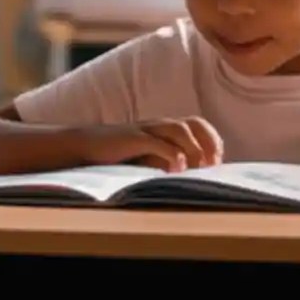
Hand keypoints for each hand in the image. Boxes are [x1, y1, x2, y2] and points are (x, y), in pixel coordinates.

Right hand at [83, 117, 223, 171]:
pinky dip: (171, 153)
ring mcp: (144, 130)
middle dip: (209, 142)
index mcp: (163, 129)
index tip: (217, 162)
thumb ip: (165, 161)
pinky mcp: (131, 138)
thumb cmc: (114, 156)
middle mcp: (157, 126)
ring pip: (179, 129)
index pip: (197, 125)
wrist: (82, 147)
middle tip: (213, 164)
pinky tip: (177, 168)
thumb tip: (189, 175)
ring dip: (194, 148)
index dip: (212, 140)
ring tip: (200, 167)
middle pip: (194, 123)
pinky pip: (156, 141)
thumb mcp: (145, 158)